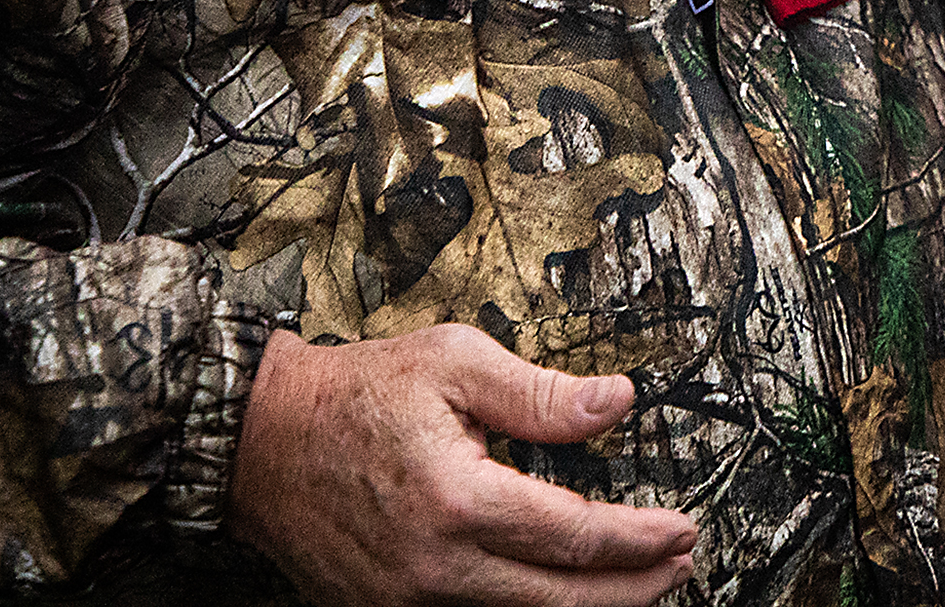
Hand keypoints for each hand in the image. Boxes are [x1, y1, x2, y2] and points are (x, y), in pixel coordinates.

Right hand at [229, 324, 696, 606]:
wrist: (262, 440)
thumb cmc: (356, 394)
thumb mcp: (454, 362)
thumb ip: (540, 392)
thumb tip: (616, 402)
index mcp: (456, 500)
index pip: (574, 536)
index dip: (638, 540)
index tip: (682, 530)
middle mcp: (434, 566)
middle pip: (559, 599)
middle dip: (633, 588)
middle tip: (680, 566)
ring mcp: (408, 600)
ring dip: (589, 606)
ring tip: (639, 583)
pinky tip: (561, 590)